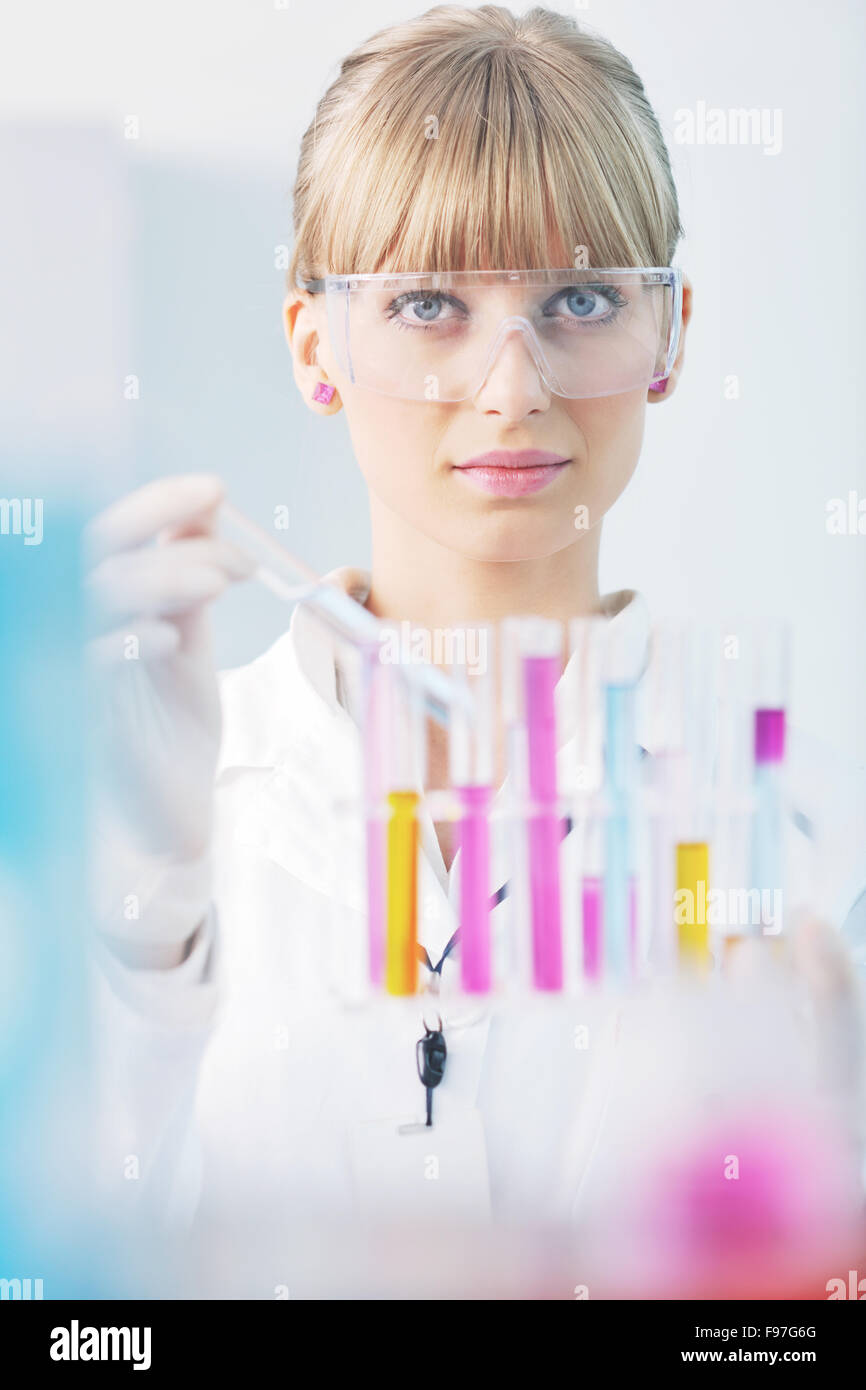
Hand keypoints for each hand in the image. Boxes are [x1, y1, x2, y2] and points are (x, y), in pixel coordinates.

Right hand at [86, 474, 253, 965]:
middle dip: (162, 526)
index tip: (216, 489)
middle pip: (96, 550)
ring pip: (95, 596)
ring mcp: (69, 670)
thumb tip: (206, 509)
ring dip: (162, 576)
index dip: (157, 502)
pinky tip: (167, 638)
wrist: (172, 813)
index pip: (110, 532)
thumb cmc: (173, 727)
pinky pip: (84, 665)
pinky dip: (124, 641)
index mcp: (103, 605)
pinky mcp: (78, 718)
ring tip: (220, 582)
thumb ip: (192, 579)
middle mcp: (75, 627)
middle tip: (228, 532)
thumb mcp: (190, 642)